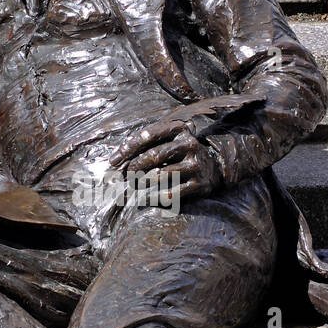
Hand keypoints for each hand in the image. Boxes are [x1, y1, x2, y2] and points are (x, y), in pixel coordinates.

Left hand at [107, 116, 221, 201]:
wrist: (213, 169)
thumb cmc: (180, 154)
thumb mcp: (168, 142)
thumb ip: (146, 145)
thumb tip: (116, 159)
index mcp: (179, 130)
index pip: (149, 134)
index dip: (128, 148)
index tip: (113, 161)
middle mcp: (189, 145)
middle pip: (154, 155)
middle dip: (134, 167)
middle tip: (124, 176)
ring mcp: (194, 165)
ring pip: (161, 174)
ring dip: (142, 181)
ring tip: (133, 185)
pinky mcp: (198, 184)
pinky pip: (172, 192)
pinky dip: (155, 196)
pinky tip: (145, 198)